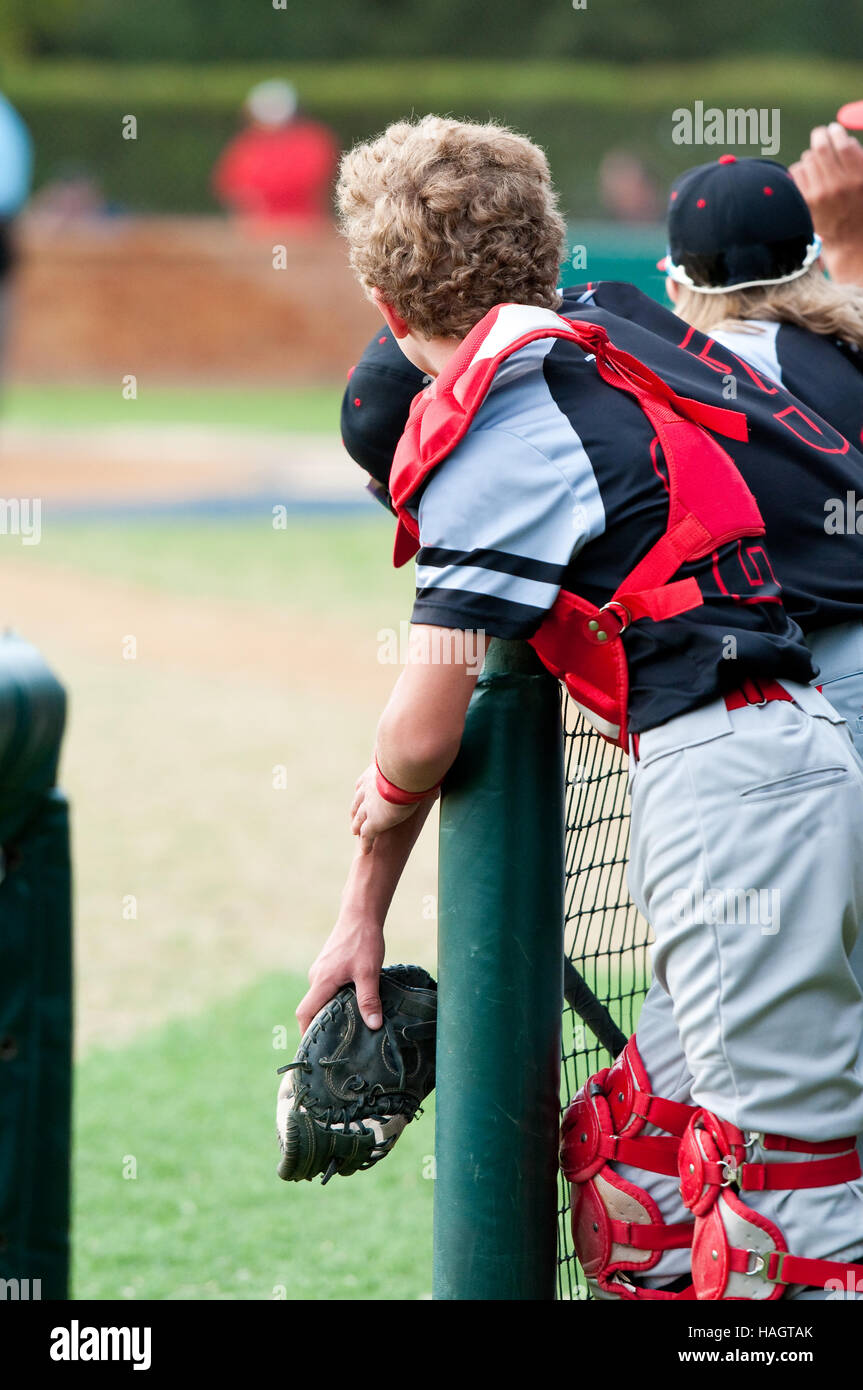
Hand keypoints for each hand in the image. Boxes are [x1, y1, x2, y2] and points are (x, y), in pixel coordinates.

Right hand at [296, 911, 385, 1033]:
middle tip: (337, 1044)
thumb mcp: (369, 972)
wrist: (360, 914)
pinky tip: (352, 1003)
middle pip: (312, 1008)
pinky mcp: (328, 965)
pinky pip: (327, 988)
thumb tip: (373, 1025)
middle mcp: (316, 977)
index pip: (305, 1013)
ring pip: (321, 997)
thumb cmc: (363, 941)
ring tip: (348, 1026)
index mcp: (321, 982)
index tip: (315, 1050)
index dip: (307, 1033)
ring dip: (331, 1011)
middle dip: (322, 1025)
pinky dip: (335, 999)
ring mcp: (321, 970)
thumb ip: (369, 999)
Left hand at [350, 762, 421, 854]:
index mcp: (374, 774)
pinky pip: (367, 835)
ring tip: (355, 833)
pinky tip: (365, 851)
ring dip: (357, 827)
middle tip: (354, 816)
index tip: (360, 795)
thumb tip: (433, 764)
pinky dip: (365, 844)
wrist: (404, 772)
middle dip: (355, 810)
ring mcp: (369, 806)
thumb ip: (415, 767)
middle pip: (357, 802)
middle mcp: (367, 790)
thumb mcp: (409, 763)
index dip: (361, 792)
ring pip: (359, 820)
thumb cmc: (412, 763)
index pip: (362, 784)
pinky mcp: (374, 822)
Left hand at [790, 123, 862, 280]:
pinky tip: (808, 176)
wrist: (850, 242)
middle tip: (820, 134)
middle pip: (821, 148)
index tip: (833, 130)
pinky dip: (801, 170)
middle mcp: (838, 185)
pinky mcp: (806, 203)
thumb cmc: (861, 207)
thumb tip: (842, 138)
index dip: (836, 132)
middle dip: (820, 136)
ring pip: (807, 159)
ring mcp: (820, 195)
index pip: (843, 144)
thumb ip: (859, 159)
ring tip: (817, 162)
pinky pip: (796, 173)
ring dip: (812, 156)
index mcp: (858, 176)